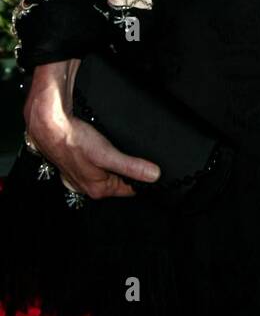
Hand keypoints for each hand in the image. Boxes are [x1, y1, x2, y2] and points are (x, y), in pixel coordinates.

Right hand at [24, 60, 160, 199]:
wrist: (49, 125)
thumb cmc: (74, 141)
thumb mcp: (108, 154)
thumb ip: (131, 166)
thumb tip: (154, 175)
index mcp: (98, 189)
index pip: (129, 189)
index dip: (142, 179)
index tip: (152, 168)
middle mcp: (87, 186)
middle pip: (118, 180)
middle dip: (129, 169)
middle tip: (137, 154)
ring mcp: (80, 174)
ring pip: (107, 171)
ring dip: (116, 161)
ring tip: (121, 148)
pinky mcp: (75, 162)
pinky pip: (96, 163)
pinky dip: (104, 156)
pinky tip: (105, 145)